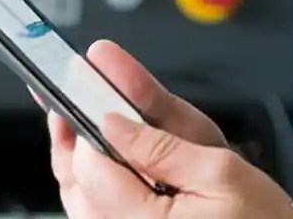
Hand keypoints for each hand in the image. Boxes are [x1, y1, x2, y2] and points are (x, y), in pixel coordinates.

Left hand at [41, 40, 292, 217]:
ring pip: (81, 202)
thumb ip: (161, 146)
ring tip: (80, 123)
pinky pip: (99, 216)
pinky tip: (105, 160)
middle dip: (71, 139)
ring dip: (78, 162)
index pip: (90, 165)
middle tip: (71, 97)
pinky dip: (96, 186)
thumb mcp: (221, 172)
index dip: (90, 122)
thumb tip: (114, 121)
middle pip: (76, 185)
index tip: (92, 86)